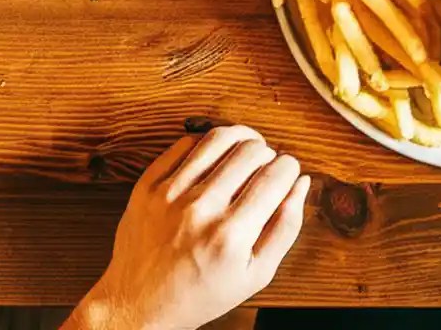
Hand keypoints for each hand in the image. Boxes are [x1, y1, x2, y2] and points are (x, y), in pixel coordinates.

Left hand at [63, 125, 310, 329]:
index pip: (277, 175)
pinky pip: (184, 144)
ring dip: (243, 137)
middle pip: (252, 151)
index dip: (291, 167)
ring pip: (219, 139)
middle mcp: (200, 209)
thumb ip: (286, 228)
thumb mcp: (256, 274)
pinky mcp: (147, 186)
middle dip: (270, 153)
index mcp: (231, 235)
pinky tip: (216, 155)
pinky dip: (208, 142)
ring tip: (249, 148)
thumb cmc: (200, 294)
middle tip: (268, 166)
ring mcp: (170, 194)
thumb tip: (301, 184)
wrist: (139, 304)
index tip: (289, 173)